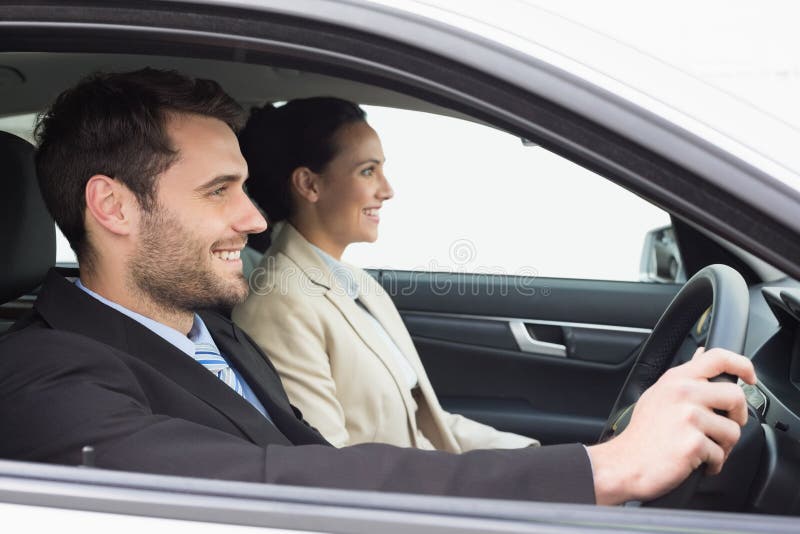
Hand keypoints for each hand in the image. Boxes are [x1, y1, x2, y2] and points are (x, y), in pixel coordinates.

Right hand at [587, 347, 755, 504]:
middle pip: (735, 396)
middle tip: (723, 426)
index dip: (742, 365)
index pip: (717, 358)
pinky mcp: (693, 442)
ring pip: (733, 430)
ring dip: (723, 446)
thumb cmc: (641, 434)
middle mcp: (682, 393)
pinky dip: (713, 464)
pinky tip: (696, 461)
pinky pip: (721, 454)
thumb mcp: (657, 394)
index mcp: (675, 379)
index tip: (749, 377)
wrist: (625, 463)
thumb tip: (701, 355)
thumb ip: (683, 377)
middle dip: (736, 417)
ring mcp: (688, 417)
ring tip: (703, 448)